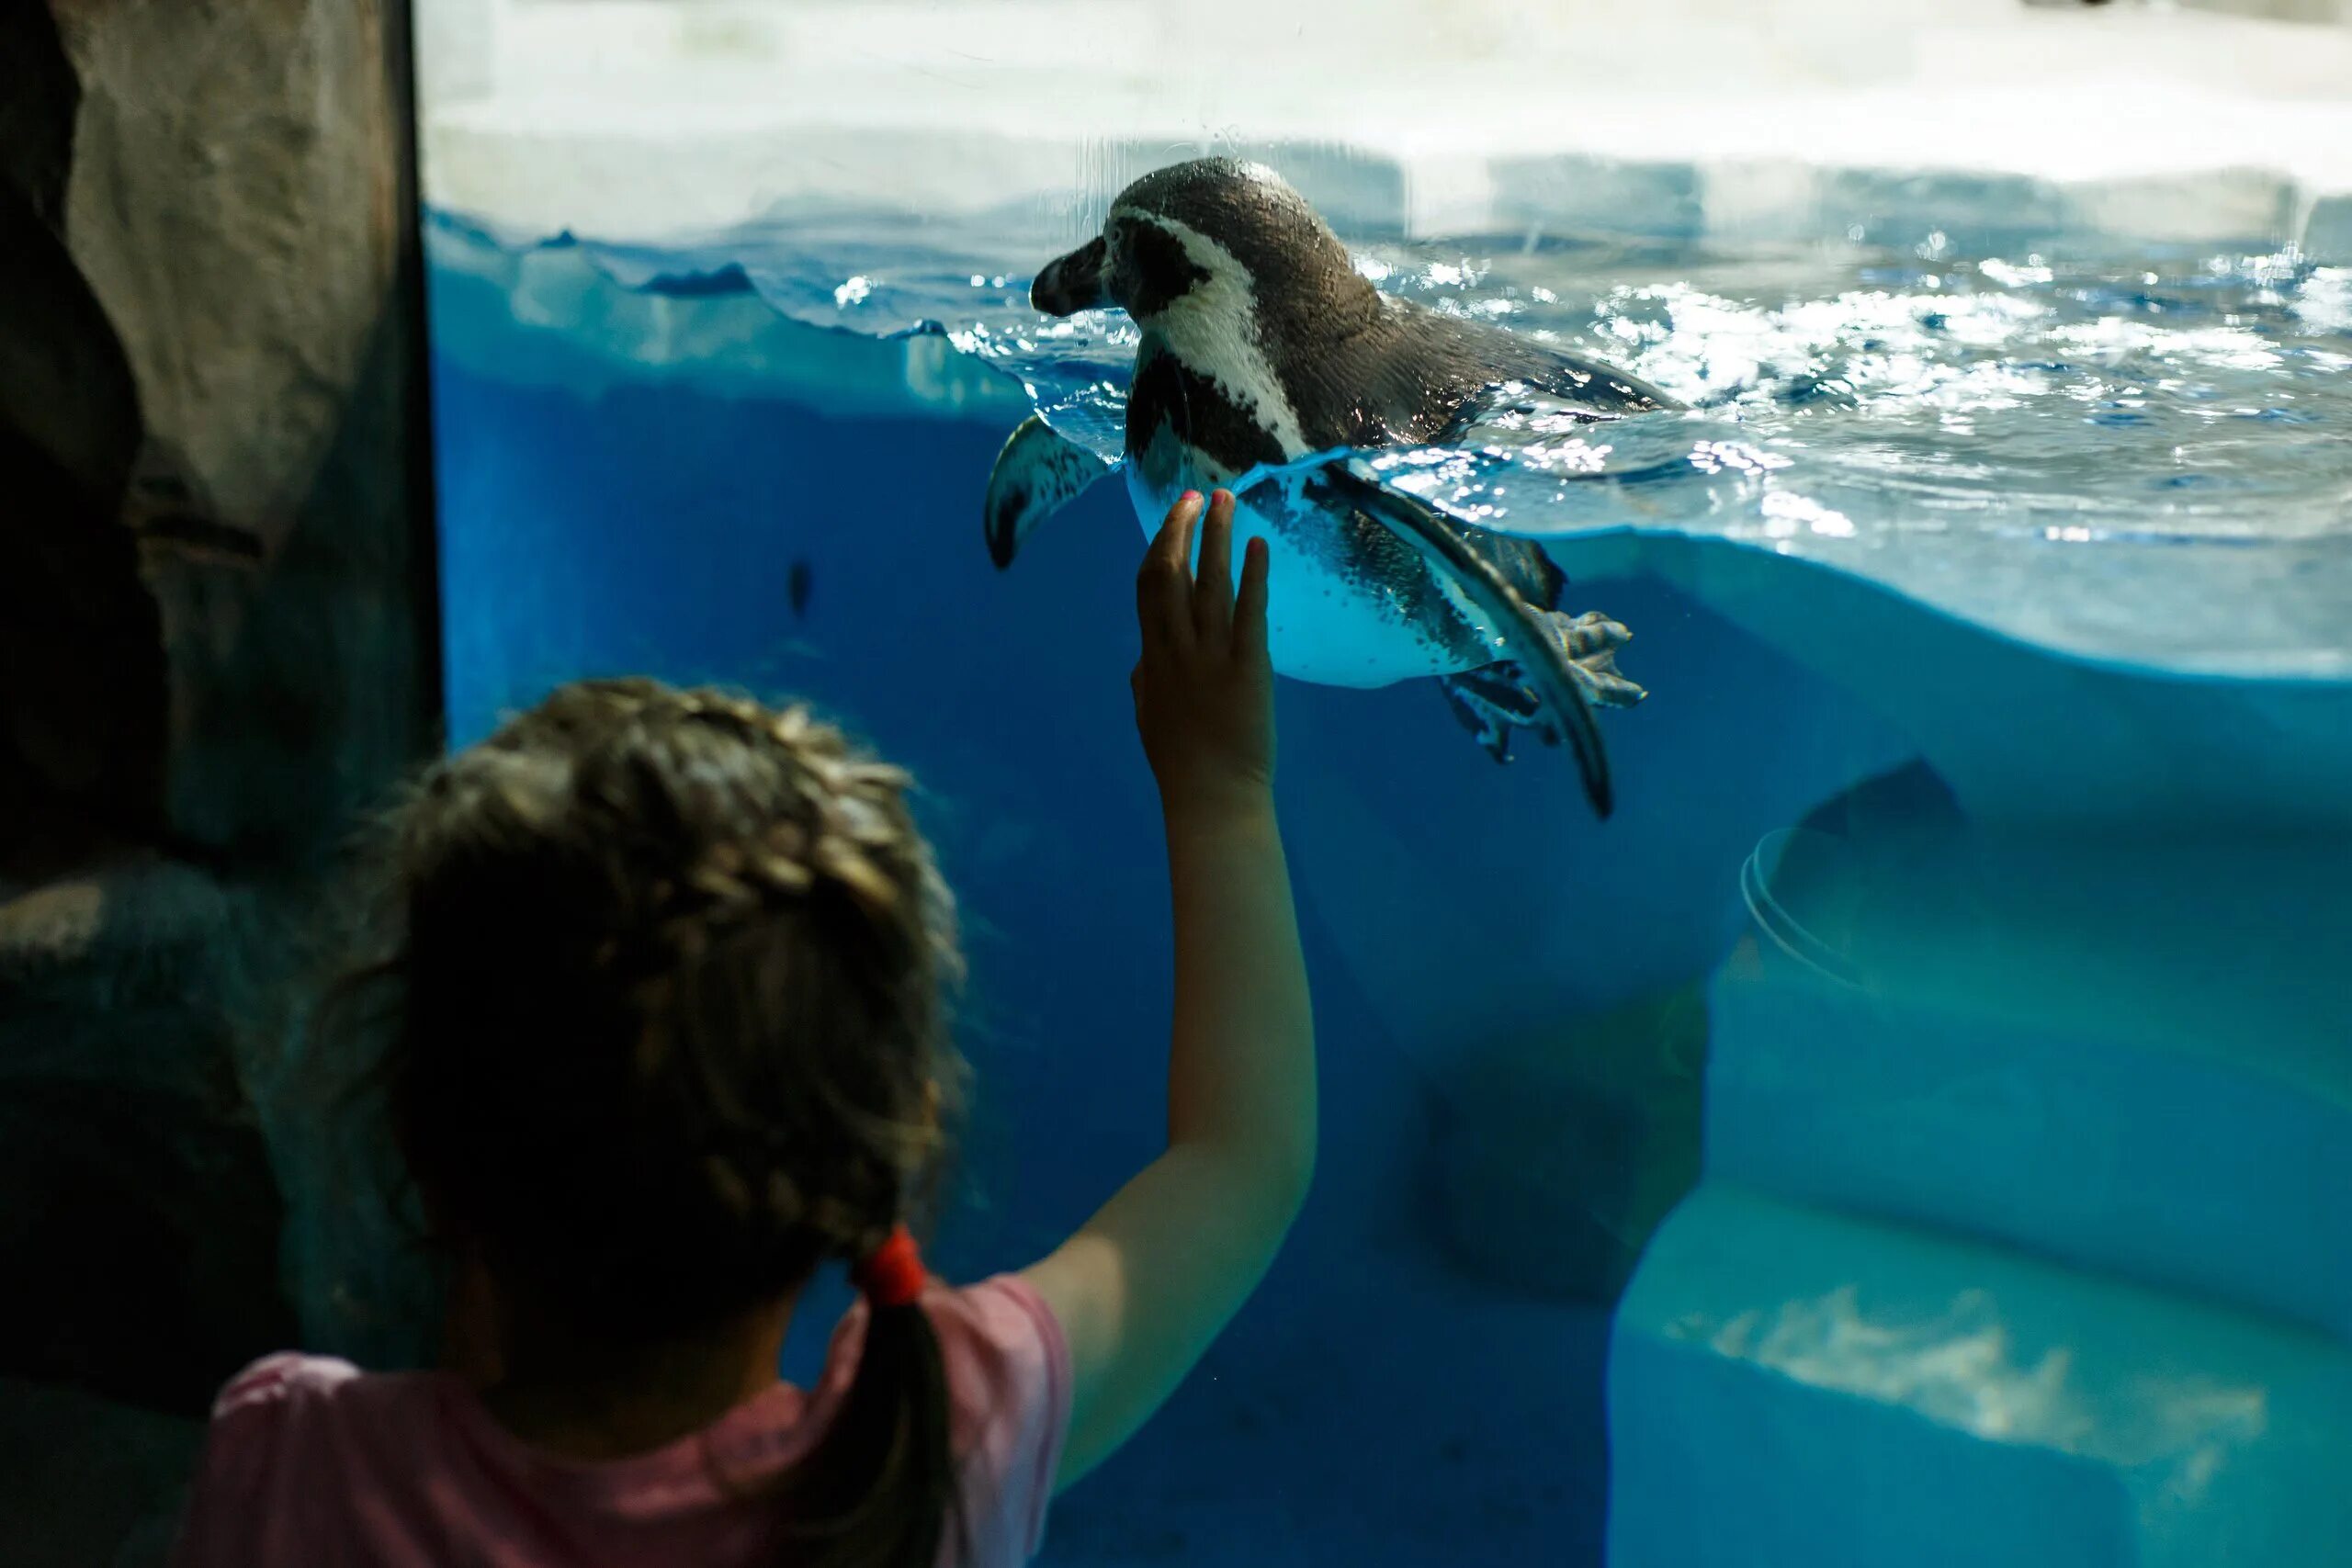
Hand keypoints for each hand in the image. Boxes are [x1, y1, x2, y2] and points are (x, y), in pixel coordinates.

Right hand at [1131, 490, 1273, 819]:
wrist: (1211, 795)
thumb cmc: (1180, 761)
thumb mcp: (1148, 714)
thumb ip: (1144, 679)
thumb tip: (1142, 656)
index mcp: (1151, 657)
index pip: (1149, 588)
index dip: (1159, 545)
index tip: (1172, 517)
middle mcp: (1175, 648)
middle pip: (1171, 573)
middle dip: (1182, 528)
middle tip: (1197, 495)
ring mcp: (1210, 656)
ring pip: (1209, 583)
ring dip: (1217, 537)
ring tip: (1228, 501)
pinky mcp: (1247, 667)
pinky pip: (1249, 612)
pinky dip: (1253, 576)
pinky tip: (1259, 547)